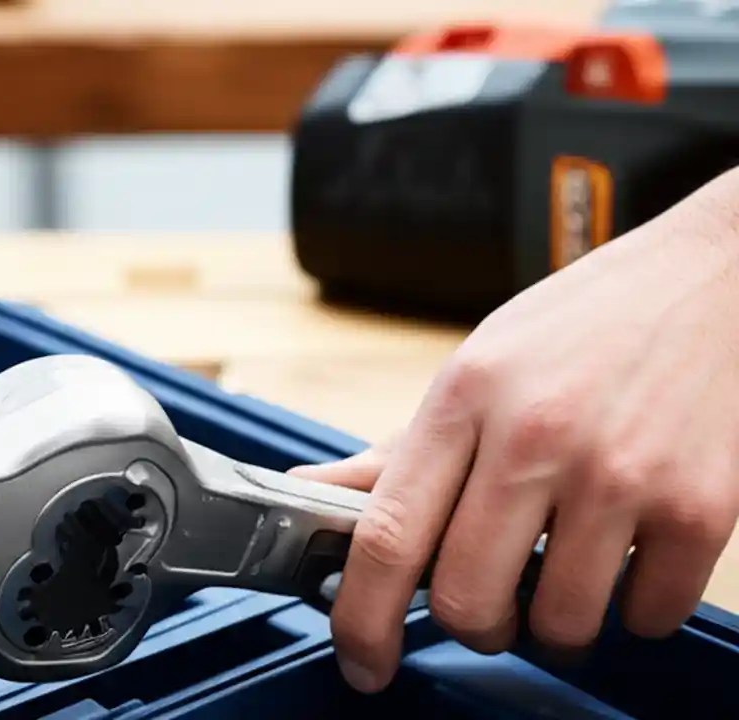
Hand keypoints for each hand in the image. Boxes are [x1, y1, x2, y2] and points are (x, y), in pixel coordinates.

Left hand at [292, 168, 738, 692]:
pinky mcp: (700, 506)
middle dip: (470, 625)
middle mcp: (534, 436)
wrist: (716, 280)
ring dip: (555, 623)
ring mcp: (619, 473)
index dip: (360, 618)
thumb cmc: (583, 329)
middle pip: (465, 597)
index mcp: (463, 399)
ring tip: (567, 571)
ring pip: (559, 623)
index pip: (386, 536)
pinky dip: (635, 607)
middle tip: (488, 606)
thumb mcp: (474, 370)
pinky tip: (630, 552)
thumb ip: (396, 452)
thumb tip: (308, 497)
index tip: (360, 659)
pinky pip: (647, 615)